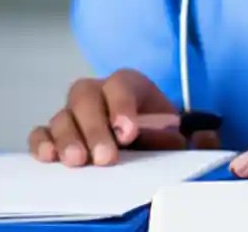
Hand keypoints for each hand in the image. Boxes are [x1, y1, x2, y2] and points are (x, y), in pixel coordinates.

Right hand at [28, 69, 215, 167]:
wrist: (145, 141)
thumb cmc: (159, 134)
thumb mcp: (181, 133)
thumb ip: (195, 135)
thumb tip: (205, 137)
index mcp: (129, 85)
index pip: (120, 85)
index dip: (122, 106)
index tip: (129, 132)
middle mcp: (97, 92)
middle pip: (85, 96)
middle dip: (94, 128)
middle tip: (106, 158)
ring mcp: (73, 112)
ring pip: (62, 114)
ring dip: (68, 138)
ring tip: (77, 162)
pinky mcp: (57, 132)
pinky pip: (42, 131)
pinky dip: (42, 142)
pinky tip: (49, 156)